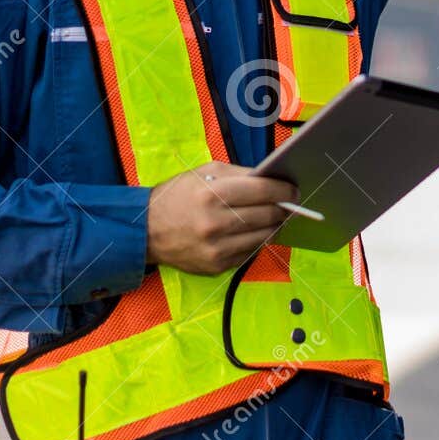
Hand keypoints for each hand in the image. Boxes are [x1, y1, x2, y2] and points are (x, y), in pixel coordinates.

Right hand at [146, 161, 296, 274]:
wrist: (146, 231)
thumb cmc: (176, 196)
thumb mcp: (204, 173)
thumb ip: (239, 174)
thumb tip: (271, 178)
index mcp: (212, 195)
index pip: (262, 191)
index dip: (283, 189)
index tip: (293, 188)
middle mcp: (216, 224)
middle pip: (267, 215)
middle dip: (283, 207)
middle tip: (289, 202)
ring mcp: (217, 249)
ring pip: (264, 236)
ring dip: (275, 225)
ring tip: (277, 216)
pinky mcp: (218, 266)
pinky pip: (251, 252)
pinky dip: (258, 240)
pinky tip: (257, 231)